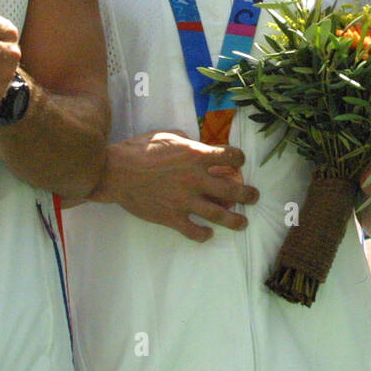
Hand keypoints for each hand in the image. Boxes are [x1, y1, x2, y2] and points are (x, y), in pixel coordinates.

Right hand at [93, 131, 259, 241]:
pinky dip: (203, 235)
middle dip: (248, 194)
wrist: (116, 171)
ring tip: (243, 222)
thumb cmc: (139, 149)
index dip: (238, 158)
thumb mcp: (168, 136)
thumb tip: (197, 145)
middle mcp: (196, 179)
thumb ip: (187, 142)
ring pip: (219, 215)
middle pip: (232, 190)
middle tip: (254, 197)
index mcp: (196, 155)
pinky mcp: (172, 217)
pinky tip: (207, 233)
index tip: (239, 161)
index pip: (230, 156)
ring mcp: (185, 201)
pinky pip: (194, 231)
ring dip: (235, 220)